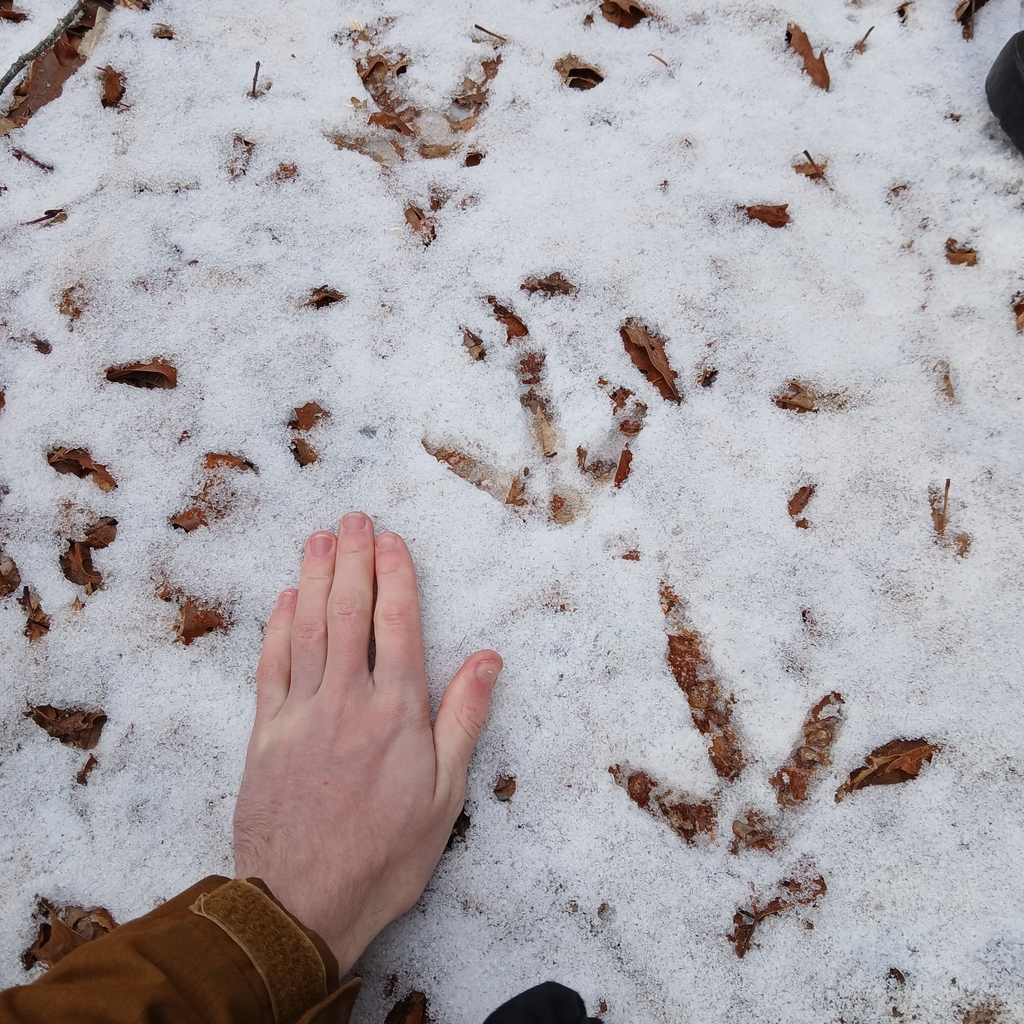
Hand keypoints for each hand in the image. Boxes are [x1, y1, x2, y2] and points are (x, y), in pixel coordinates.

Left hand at [232, 512, 501, 972]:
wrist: (302, 903)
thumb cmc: (385, 855)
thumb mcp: (445, 795)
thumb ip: (463, 719)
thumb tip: (487, 660)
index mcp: (396, 712)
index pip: (397, 624)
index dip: (394, 575)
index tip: (390, 538)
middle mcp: (347, 700)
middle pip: (349, 613)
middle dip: (352, 560)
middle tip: (352, 518)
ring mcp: (301, 713)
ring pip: (308, 629)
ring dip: (315, 578)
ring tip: (319, 539)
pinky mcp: (266, 734)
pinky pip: (271, 667)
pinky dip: (278, 628)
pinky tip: (285, 599)